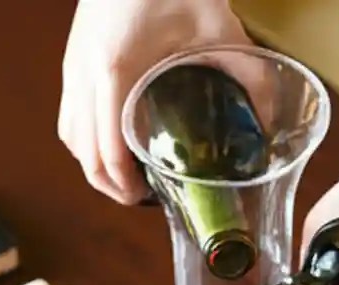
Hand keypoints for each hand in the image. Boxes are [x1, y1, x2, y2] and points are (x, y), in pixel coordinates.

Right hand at [58, 0, 257, 203]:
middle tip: (137, 198)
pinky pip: (69, 112)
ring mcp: (73, 65)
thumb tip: (269, 121)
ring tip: (122, 177)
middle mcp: (84, 73)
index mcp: (115, 71)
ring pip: (70, 133)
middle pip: (82, 151)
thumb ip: (249, 77)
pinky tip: (108, 141)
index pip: (106, 148)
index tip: (144, 199)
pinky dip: (83, 136)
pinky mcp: (73, 58)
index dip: (122, 184)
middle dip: (107, 182)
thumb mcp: (220, 31)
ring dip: (91, 162)